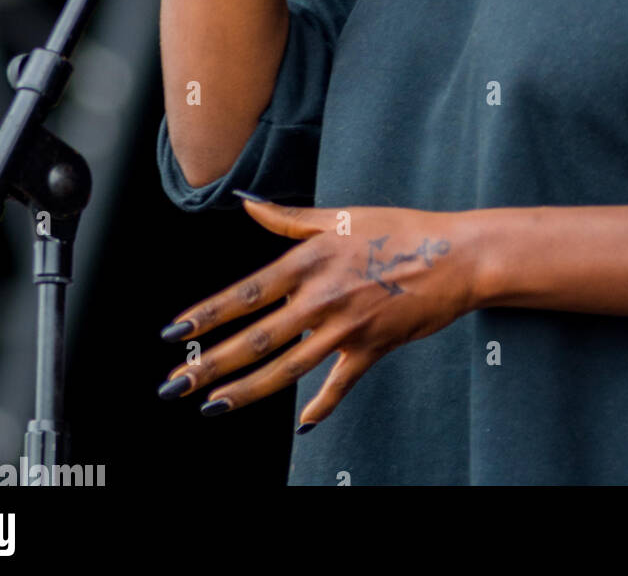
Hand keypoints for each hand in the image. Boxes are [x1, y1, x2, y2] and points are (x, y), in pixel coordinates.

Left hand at [158, 199, 485, 428]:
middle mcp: (322, 297)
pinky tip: (300, 424)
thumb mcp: (341, 215)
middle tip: (172, 385)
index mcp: (310, 262)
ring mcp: (346, 327)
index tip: (173, 333)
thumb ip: (288, 218)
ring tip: (210, 407)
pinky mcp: (372, 347)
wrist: (455, 254)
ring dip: (244, 391)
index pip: (246, 293)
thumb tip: (248, 204)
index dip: (207, 314)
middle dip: (209, 365)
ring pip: (286, 368)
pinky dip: (320, 406)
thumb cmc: (399, 228)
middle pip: (256, 338)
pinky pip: (340, 383)